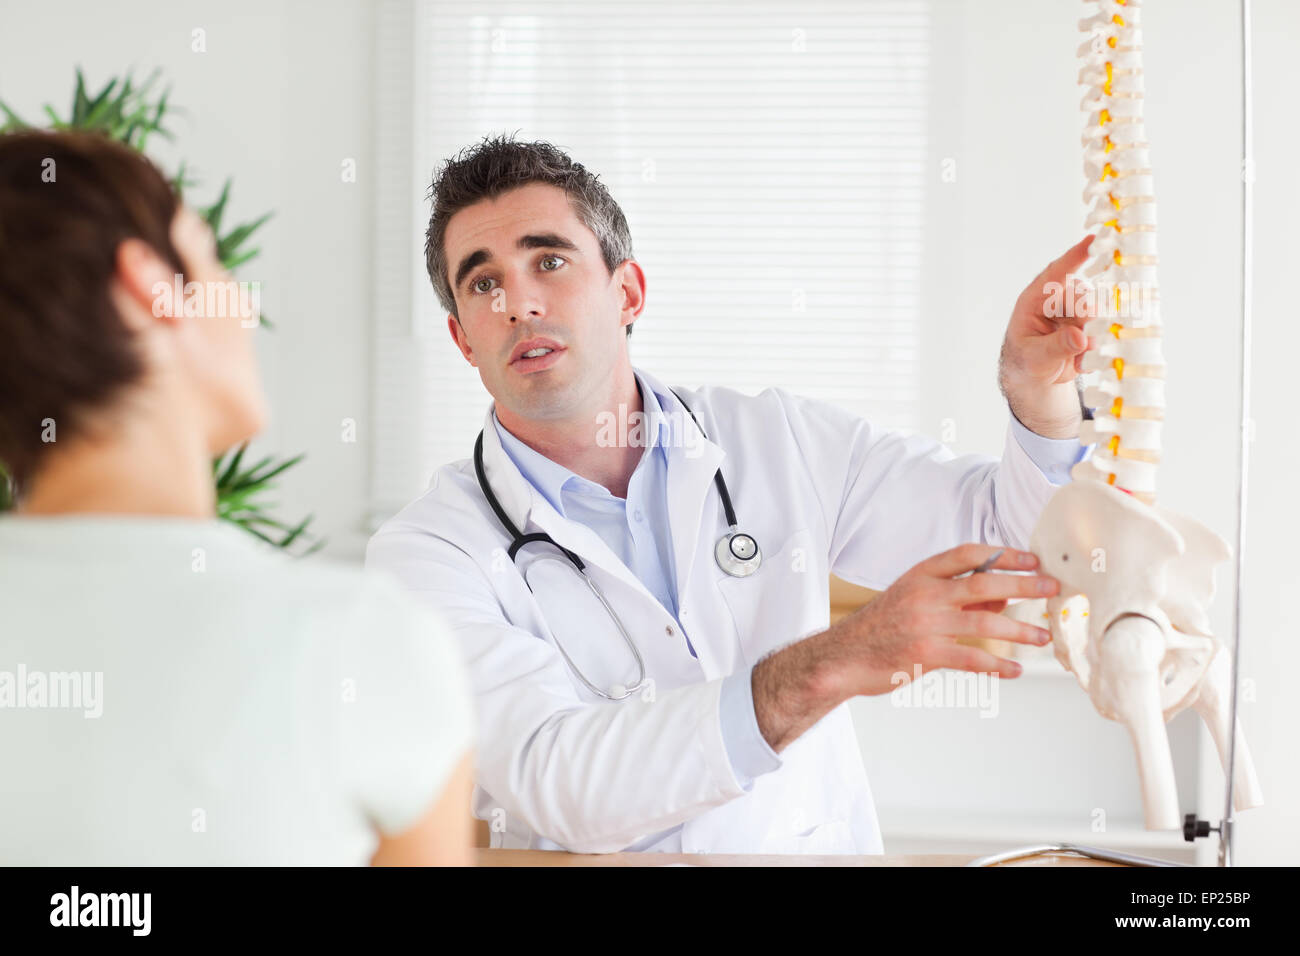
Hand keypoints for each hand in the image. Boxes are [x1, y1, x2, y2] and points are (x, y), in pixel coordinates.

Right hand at [838, 544, 1057, 696]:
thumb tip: (1002, 595)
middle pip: (984, 583)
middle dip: (1024, 585)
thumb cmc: (880, 627)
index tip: (1032, 560)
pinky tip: (1014, 670)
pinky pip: (972, 658)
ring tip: (1042, 637)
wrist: (842, 657)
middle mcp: (924, 594)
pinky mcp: (925, 655)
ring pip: (985, 621)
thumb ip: (956, 594)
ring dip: (1019, 629)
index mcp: (920, 574)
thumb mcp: (913, 599)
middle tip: (1052, 589)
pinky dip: (997, 665)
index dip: (1003, 554)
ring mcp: (925, 624)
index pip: (968, 554)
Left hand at [998, 235, 1097, 436]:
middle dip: (1087, 317)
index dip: (1074, 257)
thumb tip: (1079, 337)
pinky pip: (1103, 333)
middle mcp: (1058, 301)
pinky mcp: (1090, 326)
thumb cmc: (1026, 361)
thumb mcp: (1034, 357)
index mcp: (1035, 300)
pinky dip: (1094, 351)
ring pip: (1097, 315)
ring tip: (1078, 354)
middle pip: (1083, 297)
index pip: (1055, 274)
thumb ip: (1055, 347)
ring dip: (1092, 337)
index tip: (1093, 241)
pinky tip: (1079, 362)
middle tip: (1083, 339)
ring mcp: (1075, 313)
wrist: (1035, 379)